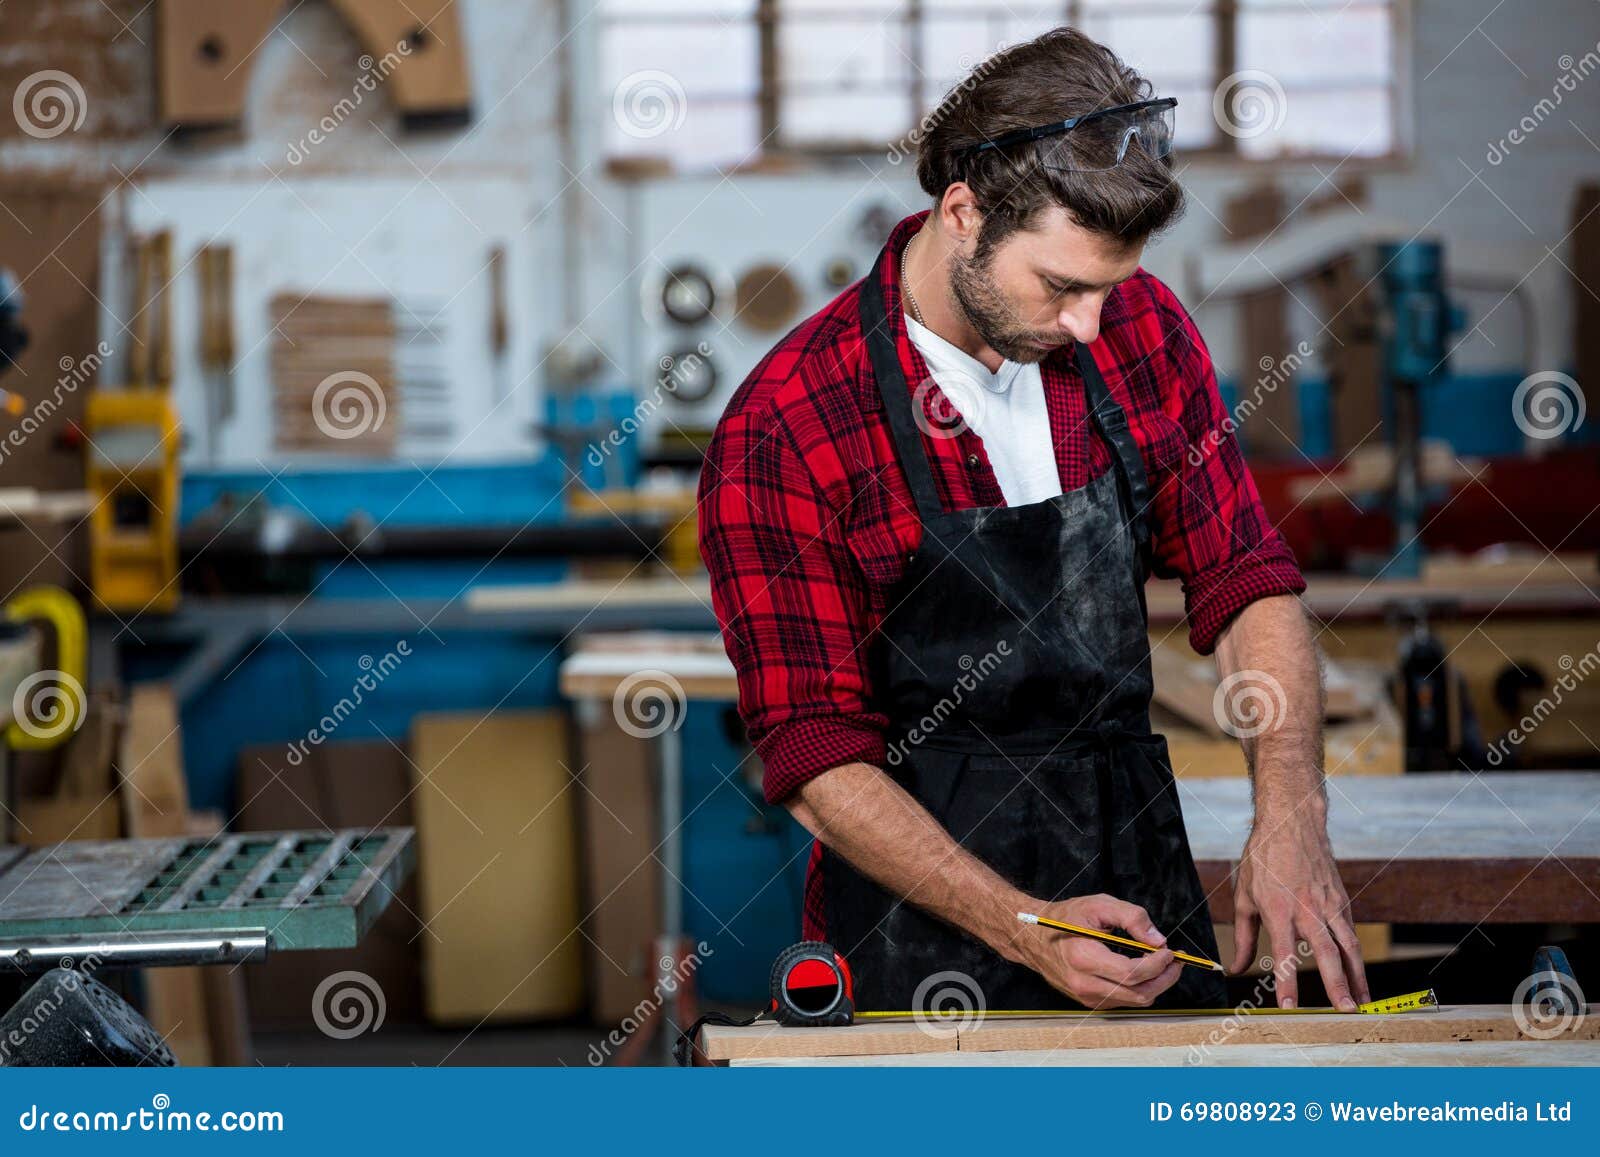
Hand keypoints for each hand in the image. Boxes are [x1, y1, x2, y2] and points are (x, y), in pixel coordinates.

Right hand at [1018, 894, 1182, 1008]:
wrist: (1034, 937)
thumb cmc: (1066, 917)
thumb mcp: (1099, 905)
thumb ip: (1132, 918)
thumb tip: (1159, 940)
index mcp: (1084, 957)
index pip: (1132, 973)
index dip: (1158, 964)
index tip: (1170, 951)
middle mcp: (1084, 983)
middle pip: (1139, 993)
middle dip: (1165, 978)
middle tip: (1176, 961)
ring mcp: (1086, 996)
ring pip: (1135, 1000)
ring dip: (1155, 984)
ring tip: (1161, 963)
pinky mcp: (1088, 1001)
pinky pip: (1124, 1000)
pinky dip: (1139, 988)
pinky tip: (1142, 970)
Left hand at [1230, 813, 1368, 1010]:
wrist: (1292, 822)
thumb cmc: (1263, 859)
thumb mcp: (1244, 896)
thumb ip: (1243, 937)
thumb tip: (1235, 968)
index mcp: (1279, 909)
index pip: (1285, 953)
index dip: (1287, 981)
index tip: (1289, 1007)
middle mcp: (1307, 909)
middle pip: (1326, 953)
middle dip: (1337, 984)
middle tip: (1345, 1011)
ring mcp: (1329, 905)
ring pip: (1349, 945)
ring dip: (1357, 976)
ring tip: (1362, 1003)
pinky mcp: (1341, 901)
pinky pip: (1351, 933)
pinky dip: (1356, 957)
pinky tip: (1358, 976)